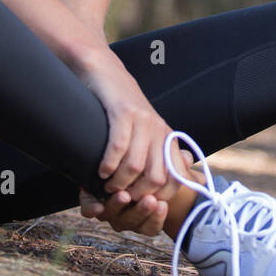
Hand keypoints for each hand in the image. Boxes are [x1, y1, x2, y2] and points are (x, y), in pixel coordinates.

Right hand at [74, 44, 190, 202]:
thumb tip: (165, 186)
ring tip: (106, 185)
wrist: (106, 74)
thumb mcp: (145, 133)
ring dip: (118, 183)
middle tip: (119, 196)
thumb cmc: (122, 111)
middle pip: (155, 178)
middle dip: (136, 194)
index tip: (138, 201)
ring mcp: (144, 121)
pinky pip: (118, 147)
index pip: (175, 180)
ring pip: (135, 167)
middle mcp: (160, 131)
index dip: (157, 197)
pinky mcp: (125, 112)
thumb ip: (155, 157)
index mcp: (168, 139)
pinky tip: (100, 169)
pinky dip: (108, 164)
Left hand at [78, 151, 196, 235]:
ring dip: (119, 207)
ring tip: (124, 195)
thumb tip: (187, 158)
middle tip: (149, 200)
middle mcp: (127, 217)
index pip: (150, 227)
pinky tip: (98, 205)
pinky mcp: (91, 202)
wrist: (125, 164)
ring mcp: (109, 211)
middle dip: (141, 212)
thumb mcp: (167, 167)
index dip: (156, 219)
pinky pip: (89, 211)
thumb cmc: (153, 170)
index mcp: (144, 216)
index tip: (163, 204)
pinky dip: (92, 208)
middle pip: (132, 222)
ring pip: (113, 217)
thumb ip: (177, 164)